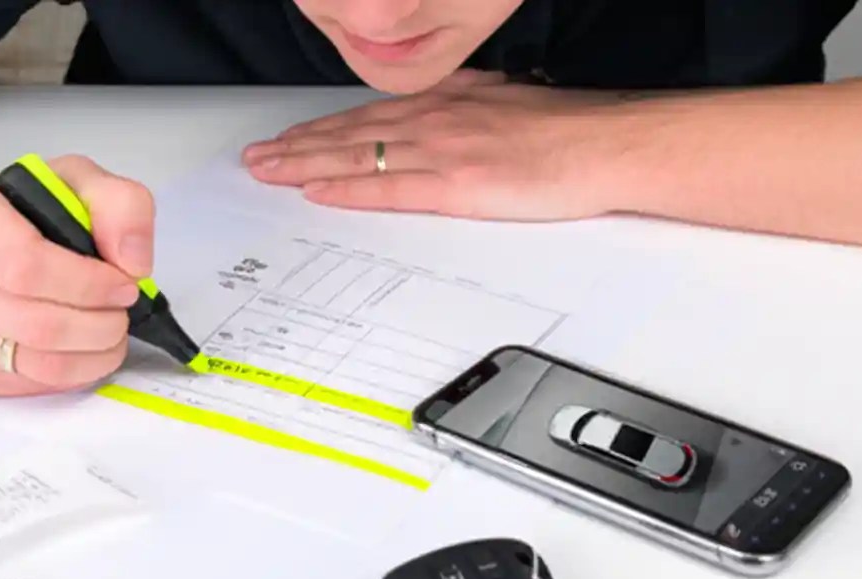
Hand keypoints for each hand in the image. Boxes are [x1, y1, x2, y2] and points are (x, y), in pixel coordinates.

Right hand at [0, 155, 153, 395]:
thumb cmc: (26, 210)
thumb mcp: (79, 182)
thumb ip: (121, 206)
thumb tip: (134, 263)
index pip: (24, 264)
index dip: (86, 284)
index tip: (124, 285)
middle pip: (32, 323)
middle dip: (97, 326)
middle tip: (122, 315)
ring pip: (30, 363)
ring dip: (90, 357)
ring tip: (110, 334)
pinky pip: (21, 386)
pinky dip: (67, 375)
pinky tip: (80, 350)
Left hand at [241, 70, 629, 220]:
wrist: (604, 143)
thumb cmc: (565, 128)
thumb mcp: (506, 100)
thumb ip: (469, 105)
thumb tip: (451, 105)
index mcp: (446, 104)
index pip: (368, 117)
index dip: (322, 130)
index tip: (289, 139)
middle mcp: (434, 121)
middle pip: (350, 135)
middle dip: (296, 147)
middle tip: (257, 159)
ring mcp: (441, 152)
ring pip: (357, 159)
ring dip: (305, 167)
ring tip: (268, 174)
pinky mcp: (455, 185)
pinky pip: (389, 189)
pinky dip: (348, 192)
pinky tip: (318, 195)